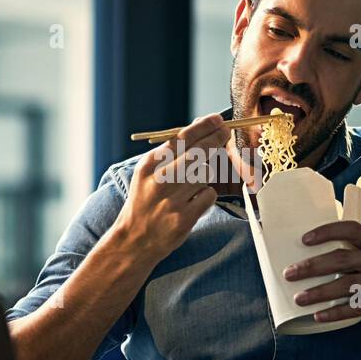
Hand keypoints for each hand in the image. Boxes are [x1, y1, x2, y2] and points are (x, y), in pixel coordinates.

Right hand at [111, 113, 227, 263]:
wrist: (134, 239)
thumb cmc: (145, 200)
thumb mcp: (148, 172)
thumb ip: (171, 151)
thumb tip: (200, 126)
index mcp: (149, 165)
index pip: (181, 138)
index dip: (203, 127)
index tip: (218, 120)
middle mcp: (160, 180)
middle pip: (199, 152)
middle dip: (216, 139)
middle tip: (226, 133)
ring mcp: (173, 200)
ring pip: (206, 173)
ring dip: (206, 174)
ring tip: (192, 183)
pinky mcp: (184, 218)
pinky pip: (209, 195)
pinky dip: (206, 195)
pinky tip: (193, 201)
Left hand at [283, 221, 360, 328]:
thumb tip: (329, 261)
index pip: (351, 229)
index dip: (326, 231)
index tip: (305, 239)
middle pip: (341, 259)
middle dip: (312, 266)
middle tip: (290, 272)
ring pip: (345, 286)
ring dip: (318, 292)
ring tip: (299, 298)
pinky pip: (356, 308)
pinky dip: (336, 313)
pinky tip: (320, 316)